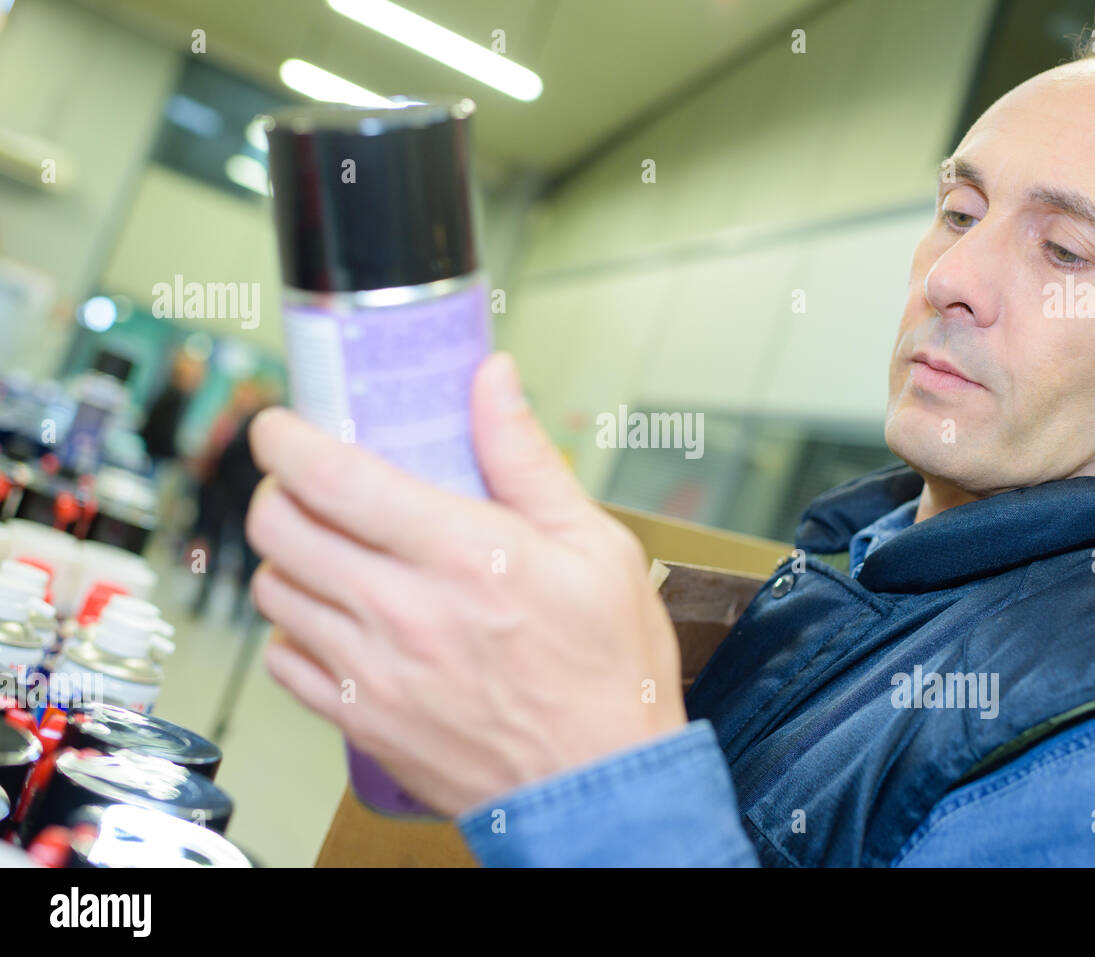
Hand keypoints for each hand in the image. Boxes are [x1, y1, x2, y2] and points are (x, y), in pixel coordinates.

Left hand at [245, 352, 685, 815]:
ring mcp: (374, 671)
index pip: (331, 477)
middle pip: (280, 527)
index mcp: (463, 554)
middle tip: (308, 483)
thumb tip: (492, 379)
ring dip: (287, 556)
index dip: (286, 438)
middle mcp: (404, 611)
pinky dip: (295, 628)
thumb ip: (527, 457)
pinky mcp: (361, 720)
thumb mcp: (596, 545)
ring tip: (328, 549)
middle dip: (278, 487)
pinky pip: (284, 662)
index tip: (285, 426)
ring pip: (273, 590)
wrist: (603, 788)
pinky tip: (337, 619)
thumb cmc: (611, 672)